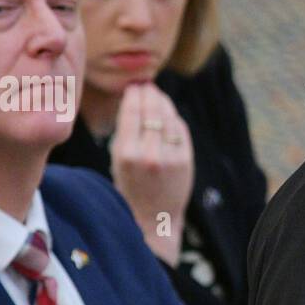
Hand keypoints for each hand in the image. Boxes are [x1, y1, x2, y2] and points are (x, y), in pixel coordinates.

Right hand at [110, 83, 193, 265]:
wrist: (153, 218)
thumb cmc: (130, 186)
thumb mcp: (118, 160)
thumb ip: (126, 132)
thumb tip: (136, 98)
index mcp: (126, 153)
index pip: (132, 112)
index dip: (134, 94)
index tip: (134, 86)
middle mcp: (149, 153)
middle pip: (152, 110)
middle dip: (150, 94)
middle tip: (147, 85)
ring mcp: (170, 157)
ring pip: (169, 117)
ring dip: (163, 103)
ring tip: (157, 96)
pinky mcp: (186, 160)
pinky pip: (180, 130)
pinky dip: (174, 119)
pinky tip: (169, 115)